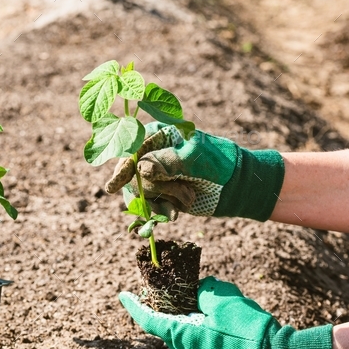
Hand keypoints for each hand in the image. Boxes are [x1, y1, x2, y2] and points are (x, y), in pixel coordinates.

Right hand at [106, 123, 284, 220]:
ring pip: (136, 192)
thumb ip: (167, 162)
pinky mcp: (157, 193)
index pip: (130, 148)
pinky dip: (159, 212)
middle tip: (184, 191)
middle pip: (131, 174)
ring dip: (160, 201)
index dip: (122, 167)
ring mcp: (152, 174)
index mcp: (157, 135)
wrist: (234, 187)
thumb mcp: (194, 160)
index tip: (114, 185)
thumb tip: (140, 168)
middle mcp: (150, 153)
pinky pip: (144, 206)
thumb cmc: (218, 164)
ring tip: (186, 199)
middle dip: (156, 187)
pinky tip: (175, 214)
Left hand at [119, 277, 333, 348]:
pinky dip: (195, 322)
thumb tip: (199, 289)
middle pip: (166, 323)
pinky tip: (208, 310)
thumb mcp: (221, 298)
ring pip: (183, 330)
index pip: (148, 319)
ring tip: (189, 294)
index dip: (134, 306)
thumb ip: (203, 290)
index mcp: (181, 335)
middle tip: (161, 286)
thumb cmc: (246, 328)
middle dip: (162, 304)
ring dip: (183, 313)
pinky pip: (197, 337)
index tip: (123, 294)